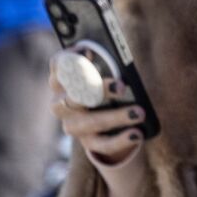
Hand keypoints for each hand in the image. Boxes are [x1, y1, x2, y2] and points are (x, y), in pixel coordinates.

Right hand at [50, 64, 147, 196]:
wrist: (108, 122)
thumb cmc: (105, 87)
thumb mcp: (105, 72)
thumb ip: (107, 63)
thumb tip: (119, 58)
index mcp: (62, 81)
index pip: (58, 65)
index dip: (69, 58)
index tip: (88, 51)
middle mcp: (61, 103)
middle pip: (74, 96)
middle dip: (98, 90)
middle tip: (122, 86)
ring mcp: (72, 124)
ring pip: (89, 122)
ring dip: (115, 117)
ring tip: (139, 113)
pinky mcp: (88, 142)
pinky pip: (102, 144)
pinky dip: (121, 140)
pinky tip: (137, 134)